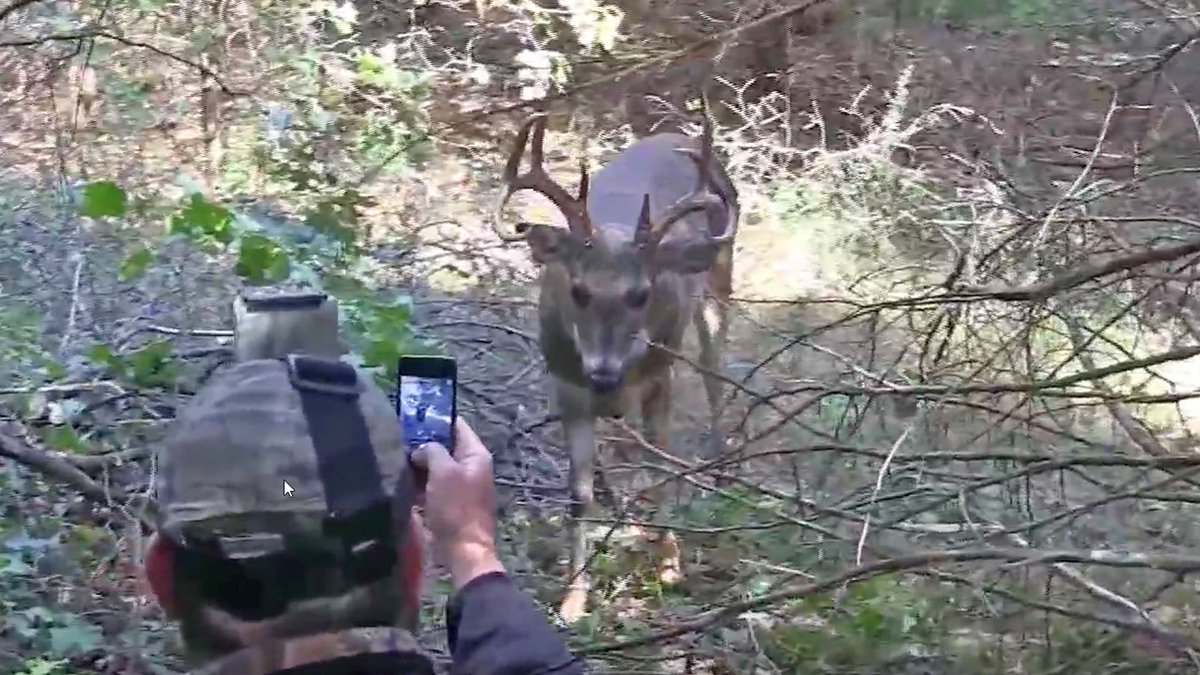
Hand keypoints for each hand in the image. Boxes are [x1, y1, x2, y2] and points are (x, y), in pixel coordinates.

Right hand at [410, 417, 504, 588]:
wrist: (463, 550)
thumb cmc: (455, 507)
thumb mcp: (443, 472)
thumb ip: (432, 450)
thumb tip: (421, 448)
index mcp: (476, 455)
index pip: (456, 426)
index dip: (435, 419)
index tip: (412, 417)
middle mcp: (471, 467)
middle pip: (446, 446)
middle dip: (424, 443)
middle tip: (399, 440)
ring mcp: (462, 486)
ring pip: (438, 467)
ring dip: (420, 465)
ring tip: (397, 459)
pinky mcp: (451, 503)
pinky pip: (434, 485)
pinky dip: (421, 483)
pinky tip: (403, 482)